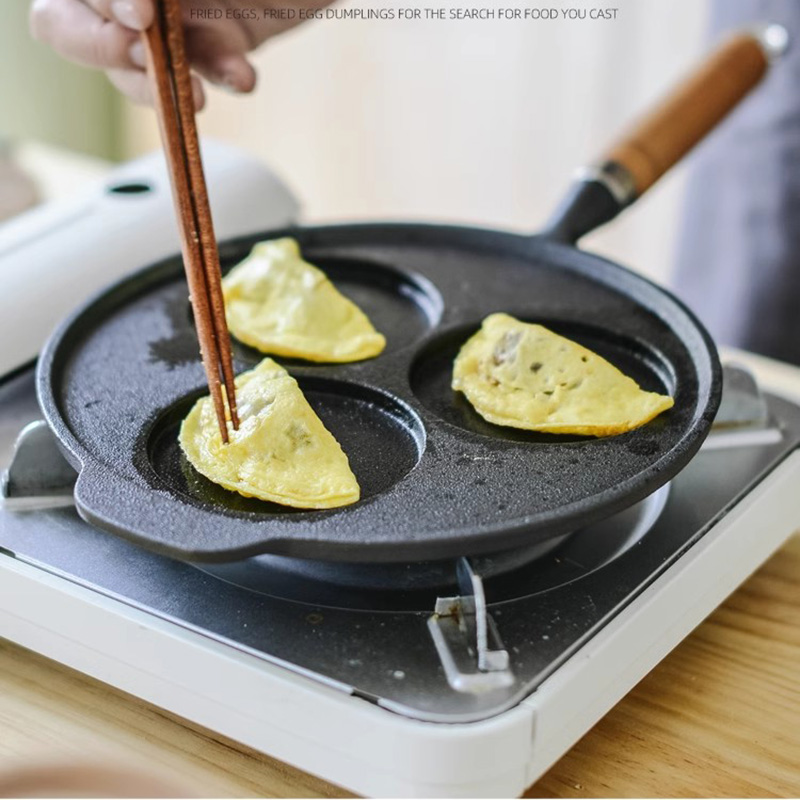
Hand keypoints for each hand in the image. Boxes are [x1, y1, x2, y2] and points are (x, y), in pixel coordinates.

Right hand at [30, 0, 334, 109]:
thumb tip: (133, 5)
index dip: (95, 2)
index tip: (137, 15)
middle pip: (75, 27)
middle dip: (108, 51)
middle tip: (143, 58)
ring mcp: (174, 15)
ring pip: (137, 65)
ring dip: (163, 83)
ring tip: (196, 92)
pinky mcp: (218, 42)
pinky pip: (205, 71)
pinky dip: (222, 76)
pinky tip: (242, 77)